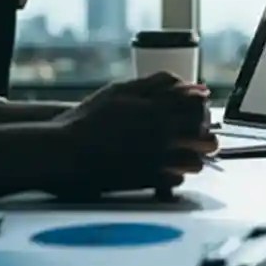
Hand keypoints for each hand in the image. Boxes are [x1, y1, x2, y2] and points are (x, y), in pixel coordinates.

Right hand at [48, 73, 217, 196]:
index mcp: (156, 108)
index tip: (195, 112)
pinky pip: (178, 179)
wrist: (63, 151)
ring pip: (196, 160)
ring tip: (182, 155)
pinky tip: (165, 170)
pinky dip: (176, 174)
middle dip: (203, 134)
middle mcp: (160, 132)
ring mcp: (156, 158)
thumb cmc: (89, 119)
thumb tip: (192, 85)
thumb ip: (156, 85)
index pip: (198, 106)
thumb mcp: (120, 90)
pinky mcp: (148, 180)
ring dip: (193, 157)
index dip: (200, 109)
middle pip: (202, 133)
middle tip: (193, 136)